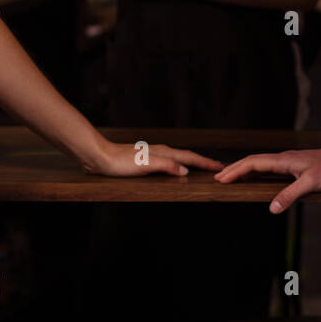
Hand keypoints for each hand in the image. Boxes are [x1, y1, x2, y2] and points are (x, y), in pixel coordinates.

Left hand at [85, 139, 224, 177]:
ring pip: (178, 158)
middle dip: (202, 161)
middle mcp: (160, 151)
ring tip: (201, 167)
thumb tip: (185, 170)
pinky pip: (168, 162)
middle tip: (216, 166)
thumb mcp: (146, 165)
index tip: (220, 166)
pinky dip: (178, 164)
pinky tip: (174, 168)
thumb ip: (167, 166)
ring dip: (191, 162)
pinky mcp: (145, 160)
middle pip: (187, 156)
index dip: (205, 162)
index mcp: (164, 153)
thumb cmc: (121, 162)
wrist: (100, 156)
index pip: (190, 157)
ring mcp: (153, 154)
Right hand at [214, 146, 320, 212]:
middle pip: (252, 161)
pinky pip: (268, 168)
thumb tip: (271, 208)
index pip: (253, 163)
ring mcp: (287, 161)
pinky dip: (256, 172)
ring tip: (230, 177)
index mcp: (283, 160)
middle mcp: (282, 158)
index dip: (236, 170)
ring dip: (244, 170)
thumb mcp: (311, 184)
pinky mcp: (293, 166)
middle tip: (218, 178)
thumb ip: (290, 195)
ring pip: (259, 164)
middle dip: (234, 169)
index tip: (221, 178)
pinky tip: (255, 178)